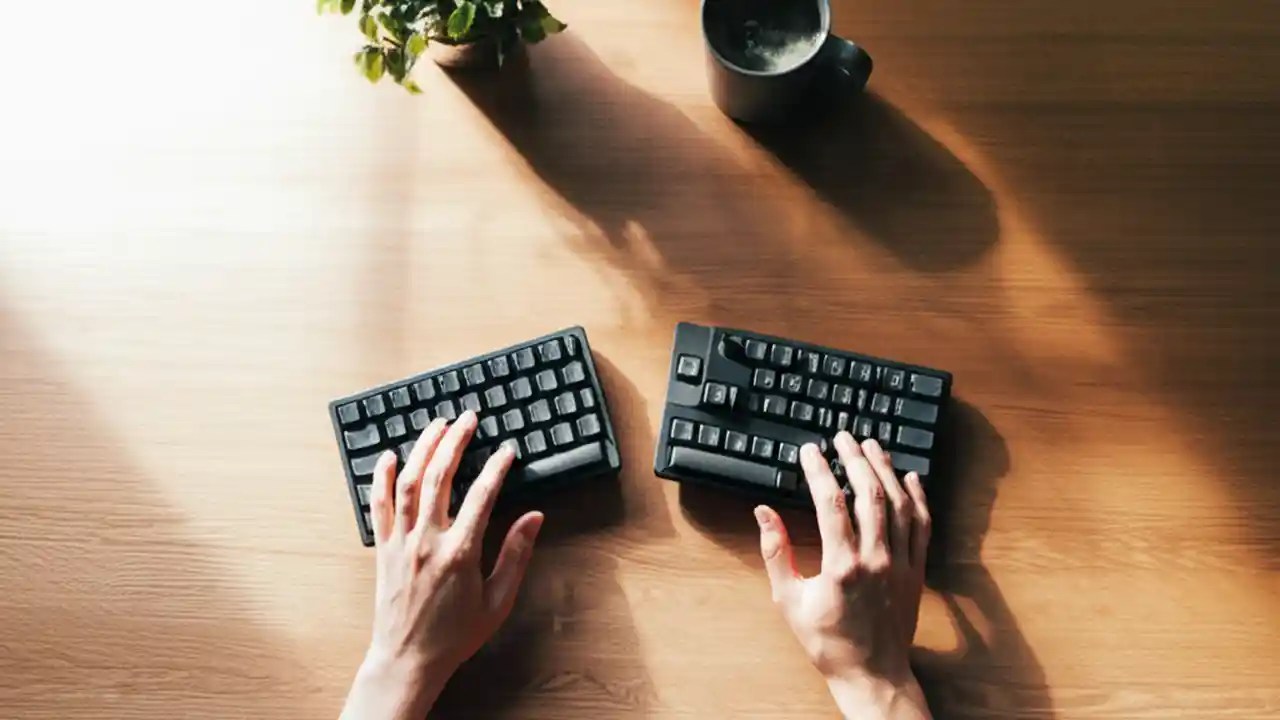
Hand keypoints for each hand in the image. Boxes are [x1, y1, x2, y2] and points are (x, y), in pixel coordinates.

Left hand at [341, 411, 544, 719]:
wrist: (408, 659)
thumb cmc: (455, 634)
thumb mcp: (497, 600)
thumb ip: (515, 555)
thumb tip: (533, 518)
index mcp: (459, 553)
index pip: (482, 496)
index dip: (496, 467)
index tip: (507, 450)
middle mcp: (427, 541)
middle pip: (440, 477)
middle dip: (455, 441)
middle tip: (468, 418)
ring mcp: (401, 542)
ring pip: (408, 483)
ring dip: (422, 449)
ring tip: (436, 425)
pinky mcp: (383, 549)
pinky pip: (380, 505)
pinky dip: (382, 477)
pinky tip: (389, 456)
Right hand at [754, 433, 932, 719]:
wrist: (871, 673)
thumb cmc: (827, 640)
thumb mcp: (788, 599)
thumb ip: (774, 552)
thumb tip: (763, 513)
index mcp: (841, 566)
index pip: (830, 503)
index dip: (819, 470)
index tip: (811, 450)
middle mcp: (875, 560)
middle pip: (868, 495)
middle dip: (855, 459)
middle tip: (843, 437)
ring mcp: (900, 564)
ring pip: (898, 505)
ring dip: (885, 471)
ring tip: (873, 446)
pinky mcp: (916, 571)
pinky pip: (921, 527)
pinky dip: (917, 499)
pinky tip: (910, 478)